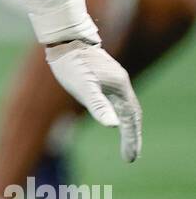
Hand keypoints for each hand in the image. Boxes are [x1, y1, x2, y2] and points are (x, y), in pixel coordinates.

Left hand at [45, 40, 141, 162]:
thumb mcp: (83, 87)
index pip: (131, 118)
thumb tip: (114, 126)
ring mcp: (114, 79)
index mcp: (120, 87)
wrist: (65, 40)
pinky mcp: (105, 77)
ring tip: (127, 144)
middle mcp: (121, 83)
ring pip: (126, 107)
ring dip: (128, 126)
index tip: (130, 158)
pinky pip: (117, 101)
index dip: (132, 139)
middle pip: (133, 114)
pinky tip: (114, 118)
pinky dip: (119, 114)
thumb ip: (99, 106)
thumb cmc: (72, 64)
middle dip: (133, 136)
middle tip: (130, 157)